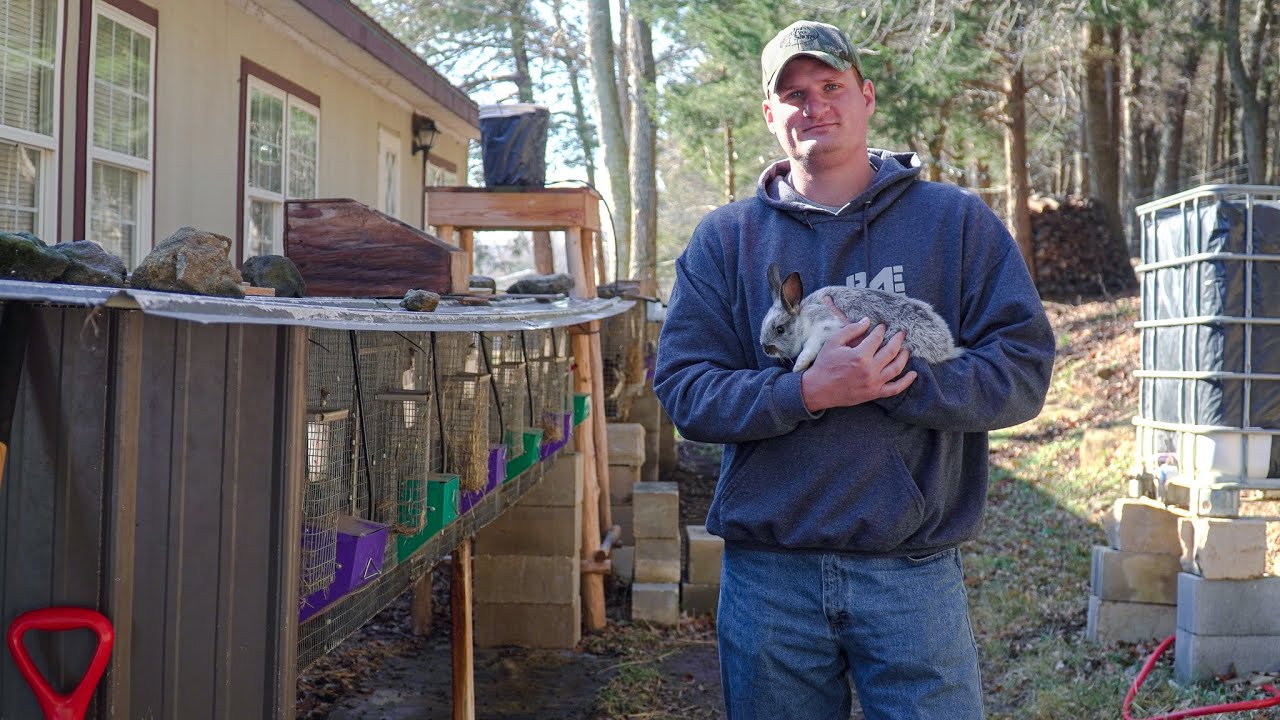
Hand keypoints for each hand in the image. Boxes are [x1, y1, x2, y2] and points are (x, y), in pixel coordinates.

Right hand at [799, 297, 916, 411]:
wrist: (818, 389)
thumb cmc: (824, 364)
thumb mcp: (833, 342)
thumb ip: (851, 330)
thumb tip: (867, 321)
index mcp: (859, 355)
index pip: (877, 338)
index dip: (881, 330)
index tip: (883, 326)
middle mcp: (870, 370)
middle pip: (891, 351)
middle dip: (898, 339)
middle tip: (901, 333)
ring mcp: (873, 383)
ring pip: (896, 368)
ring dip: (904, 357)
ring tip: (906, 349)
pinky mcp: (874, 393)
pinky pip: (895, 389)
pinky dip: (906, 382)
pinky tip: (913, 374)